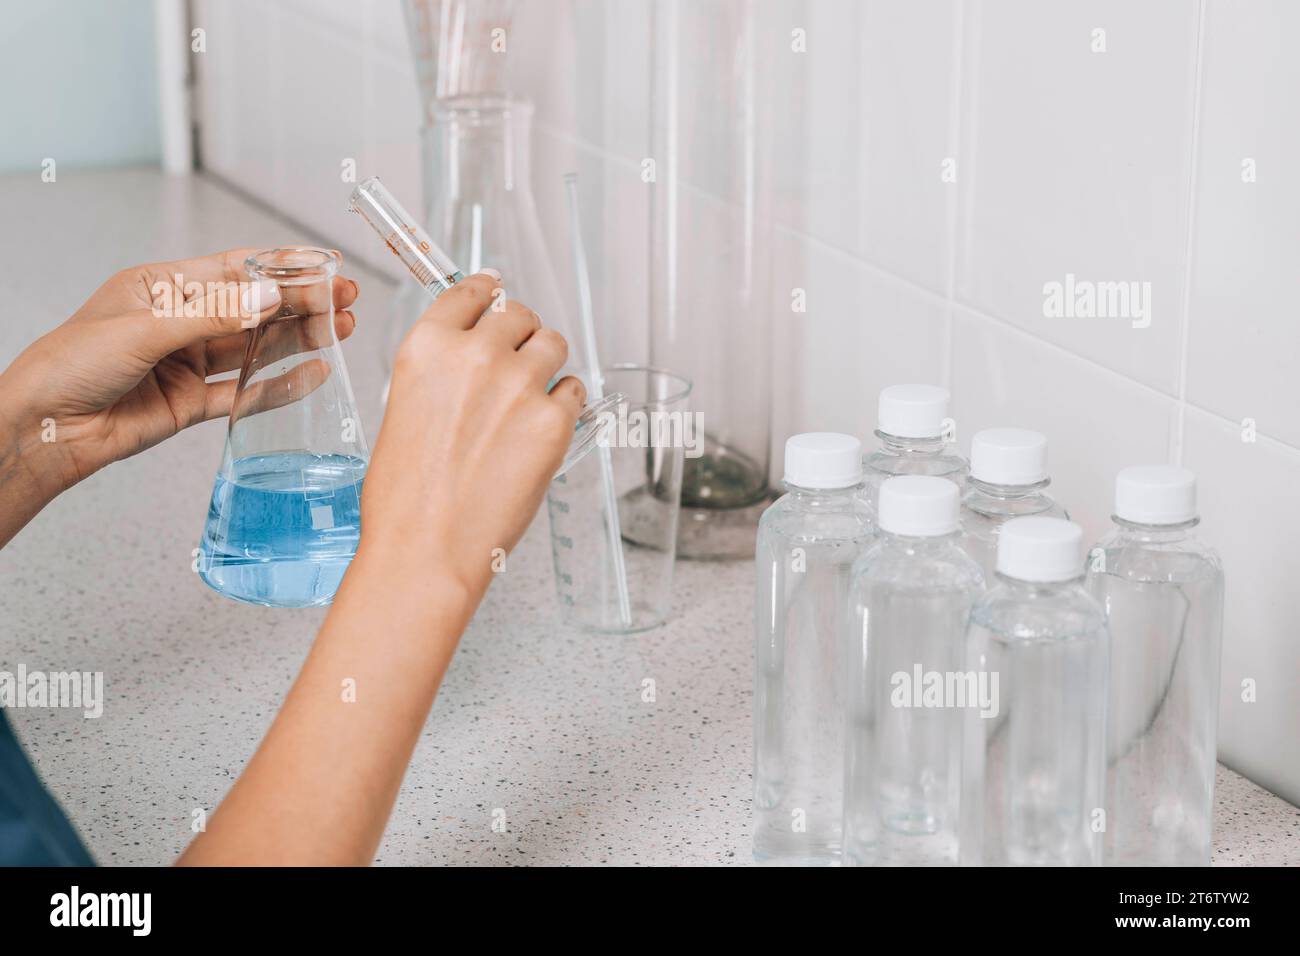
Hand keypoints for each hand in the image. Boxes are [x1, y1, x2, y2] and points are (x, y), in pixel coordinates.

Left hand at [0, 247, 358, 495]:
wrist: (45, 427)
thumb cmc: (71, 364)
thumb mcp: (144, 328)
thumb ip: (212, 314)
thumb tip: (267, 297)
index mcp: (162, 288)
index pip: (235, 270)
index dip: (282, 265)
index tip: (322, 262)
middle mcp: (180, 322)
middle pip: (254, 307)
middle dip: (302, 301)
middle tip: (344, 297)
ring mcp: (189, 363)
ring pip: (256, 346)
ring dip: (299, 337)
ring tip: (341, 328)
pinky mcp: (193, 403)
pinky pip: (247, 391)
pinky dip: (281, 383)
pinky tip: (312, 372)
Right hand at [357, 271, 584, 599]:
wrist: (426, 548)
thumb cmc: (404, 496)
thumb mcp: (402, 408)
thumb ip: (440, 373)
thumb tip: (471, 359)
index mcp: (427, 347)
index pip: (470, 292)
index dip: (488, 292)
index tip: (496, 291)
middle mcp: (475, 355)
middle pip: (518, 314)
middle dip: (520, 331)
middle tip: (518, 356)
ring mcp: (520, 386)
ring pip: (554, 343)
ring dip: (547, 360)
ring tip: (534, 392)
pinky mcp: (554, 421)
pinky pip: (575, 390)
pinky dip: (565, 402)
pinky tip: (544, 424)